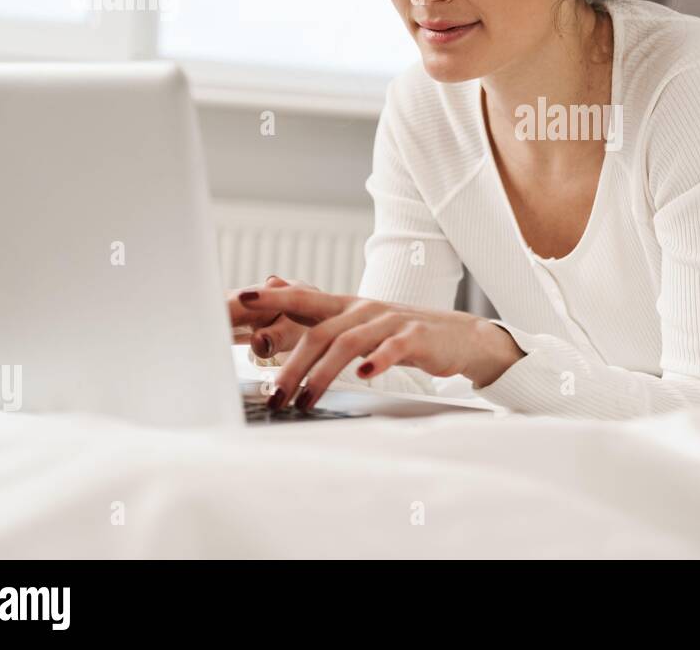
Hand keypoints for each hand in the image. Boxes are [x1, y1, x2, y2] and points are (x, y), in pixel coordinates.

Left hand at [234, 285, 524, 410]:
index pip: (304, 297)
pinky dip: (377, 360)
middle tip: (274, 393)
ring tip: (305, 401)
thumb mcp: (360, 328)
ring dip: (322, 374)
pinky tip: (365, 375)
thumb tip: (276, 323)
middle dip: (291, 363)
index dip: (273, 298)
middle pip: (319, 331)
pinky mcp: (415, 337)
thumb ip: (323, 325)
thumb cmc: (401, 336)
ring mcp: (390, 321)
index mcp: (347, 306)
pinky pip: (392, 347)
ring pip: (347, 343)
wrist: (457, 338)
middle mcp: (364, 309)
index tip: (241, 300)